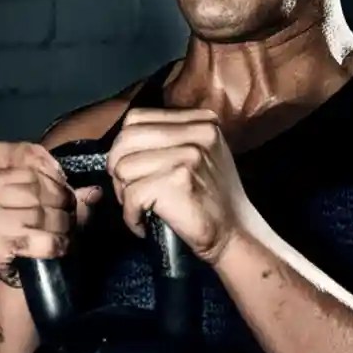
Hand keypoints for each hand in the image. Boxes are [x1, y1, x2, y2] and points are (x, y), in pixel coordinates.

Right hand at [0, 141, 103, 285]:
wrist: (19, 264)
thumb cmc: (36, 223)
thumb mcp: (51, 197)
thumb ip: (68, 187)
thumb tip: (94, 193)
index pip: (24, 153)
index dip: (48, 168)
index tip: (59, 181)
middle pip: (35, 184)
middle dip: (60, 199)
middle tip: (69, 212)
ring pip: (38, 212)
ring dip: (61, 224)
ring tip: (65, 230)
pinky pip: (37, 239)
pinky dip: (56, 243)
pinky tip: (60, 245)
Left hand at [106, 108, 253, 263]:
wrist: (235, 234)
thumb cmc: (214, 200)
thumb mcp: (203, 155)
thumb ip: (172, 139)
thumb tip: (123, 141)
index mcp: (201, 122)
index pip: (137, 118)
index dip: (123, 146)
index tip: (129, 169)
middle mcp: (197, 133)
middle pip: (126, 139)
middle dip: (117, 168)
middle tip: (128, 192)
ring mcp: (188, 156)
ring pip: (124, 167)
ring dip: (124, 194)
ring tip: (140, 208)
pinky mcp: (178, 182)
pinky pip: (132, 195)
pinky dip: (131, 216)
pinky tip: (144, 224)